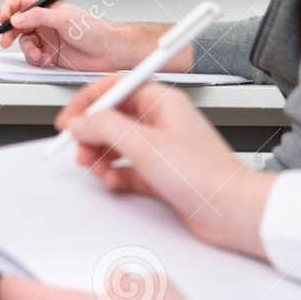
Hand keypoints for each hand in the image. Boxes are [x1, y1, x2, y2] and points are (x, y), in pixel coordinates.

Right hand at [0, 0, 151, 70]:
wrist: (108, 51)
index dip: (9, 9)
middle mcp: (45, 22)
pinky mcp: (49, 55)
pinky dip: (37, 60)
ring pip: (25, 44)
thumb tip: (17, 18)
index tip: (4, 18)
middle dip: (10, 33)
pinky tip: (47, 60)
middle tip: (6, 40)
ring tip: (40, 55)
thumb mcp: (64, 18)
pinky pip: (34, 58)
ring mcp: (47, 39)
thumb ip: (38, 16)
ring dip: (29, 51)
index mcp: (48, 7)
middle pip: (17, 25)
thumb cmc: (94, 30)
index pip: (21, 3)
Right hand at [57, 75, 274, 256]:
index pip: (115, 88)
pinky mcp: (161, 174)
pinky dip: (115, 175)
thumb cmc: (205, 174)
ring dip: (101, 157)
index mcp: (162, 101)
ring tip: (96, 169)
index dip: (88, 101)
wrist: (232, 211)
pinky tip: (114, 182)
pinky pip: (127, 169)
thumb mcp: (145, 144)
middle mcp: (161, 121)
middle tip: (79, 149)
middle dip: (92, 134)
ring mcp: (161, 148)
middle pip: (112, 118)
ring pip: (117, 145)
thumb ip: (105, 127)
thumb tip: (79, 122)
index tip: (69, 118)